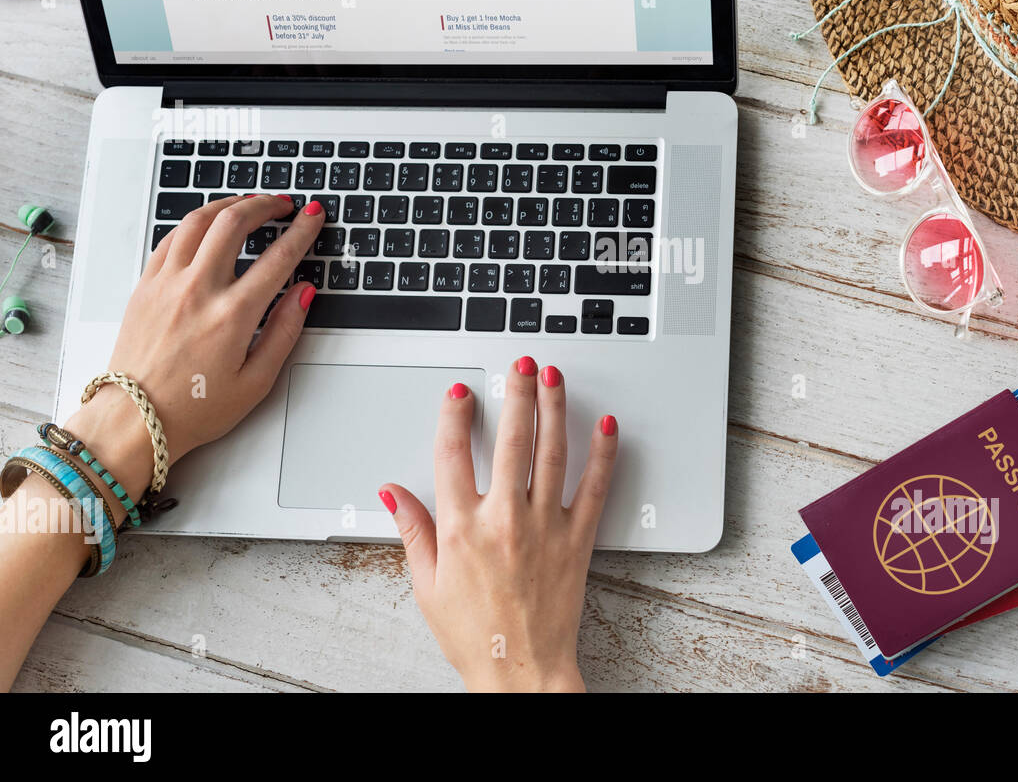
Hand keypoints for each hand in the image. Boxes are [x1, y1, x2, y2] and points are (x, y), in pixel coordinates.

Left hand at [65, 194, 324, 507]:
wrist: (133, 420)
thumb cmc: (193, 408)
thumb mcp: (257, 381)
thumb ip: (285, 331)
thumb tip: (302, 293)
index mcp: (232, 316)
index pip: (278, 257)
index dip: (302, 230)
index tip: (314, 216)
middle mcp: (198, 291)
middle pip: (235, 222)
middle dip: (265, 205)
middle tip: (283, 205)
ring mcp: (167, 283)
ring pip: (199, 220)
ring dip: (229, 204)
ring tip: (248, 204)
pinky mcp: (145, 285)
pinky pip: (172, 237)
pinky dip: (196, 222)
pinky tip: (208, 225)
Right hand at [381, 358, 618, 692]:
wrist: (522, 673)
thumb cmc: (474, 635)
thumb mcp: (426, 585)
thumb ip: (412, 530)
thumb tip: (392, 492)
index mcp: (462, 529)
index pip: (454, 455)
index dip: (456, 416)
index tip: (461, 391)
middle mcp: (505, 520)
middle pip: (512, 440)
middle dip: (517, 393)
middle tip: (521, 363)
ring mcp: (546, 527)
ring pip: (552, 453)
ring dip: (554, 408)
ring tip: (555, 376)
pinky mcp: (578, 540)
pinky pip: (595, 487)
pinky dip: (604, 453)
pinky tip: (607, 424)